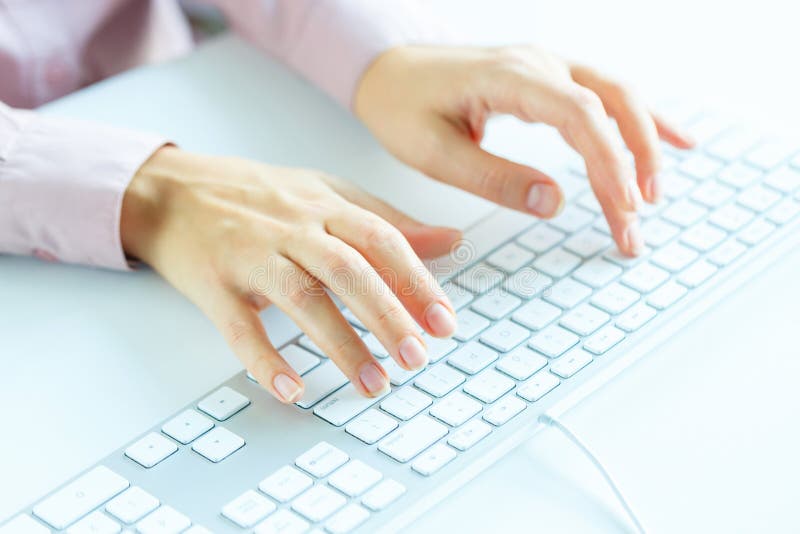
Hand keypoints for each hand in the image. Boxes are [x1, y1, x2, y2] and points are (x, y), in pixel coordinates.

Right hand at [121, 147, 460, 402]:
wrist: (169, 191)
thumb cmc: (256, 196)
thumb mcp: (325, 193)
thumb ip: (386, 218)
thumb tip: (452, 239)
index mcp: (324, 207)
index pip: (381, 239)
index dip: (417, 280)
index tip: (444, 322)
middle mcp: (291, 228)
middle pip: (347, 270)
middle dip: (387, 316)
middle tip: (417, 359)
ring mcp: (250, 256)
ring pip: (302, 298)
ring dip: (341, 345)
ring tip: (372, 384)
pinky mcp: (213, 285)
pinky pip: (239, 327)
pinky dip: (265, 359)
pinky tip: (292, 388)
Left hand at [355, 45, 694, 255]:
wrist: (389, 71)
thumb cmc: (402, 108)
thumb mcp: (433, 153)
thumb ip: (492, 177)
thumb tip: (554, 203)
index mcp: (508, 77)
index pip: (579, 115)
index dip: (609, 161)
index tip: (623, 207)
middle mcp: (538, 63)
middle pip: (610, 104)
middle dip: (634, 163)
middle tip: (637, 221)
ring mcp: (547, 66)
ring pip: (617, 96)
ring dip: (644, 144)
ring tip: (656, 195)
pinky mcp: (549, 78)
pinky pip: (607, 94)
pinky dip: (641, 120)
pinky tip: (674, 140)